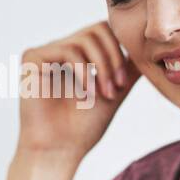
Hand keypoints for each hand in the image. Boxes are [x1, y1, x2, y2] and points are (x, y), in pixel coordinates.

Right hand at [16, 22, 138, 158]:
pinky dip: (84, 72)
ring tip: (104, 94)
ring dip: (102, 69)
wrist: (60, 149)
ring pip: (85, 40)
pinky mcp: (32, 58)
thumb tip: (146, 52)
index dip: (120, 51)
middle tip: (116, 87)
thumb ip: (127, 70)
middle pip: (97, 30)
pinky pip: (67, 50)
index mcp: (78, 56)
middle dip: (113, 59)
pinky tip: (87, 93)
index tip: (123, 82)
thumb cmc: (83, 126)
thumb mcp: (114, 91)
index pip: (105, 32)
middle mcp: (60, 50)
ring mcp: (46, 53)